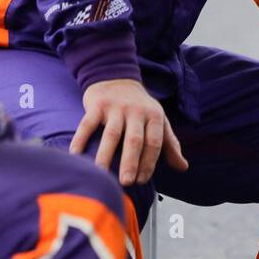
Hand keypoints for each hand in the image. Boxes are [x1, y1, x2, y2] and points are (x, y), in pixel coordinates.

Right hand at [70, 79, 188, 185]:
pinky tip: (76, 155)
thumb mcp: (158, 120)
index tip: (142, 181)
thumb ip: (170, 144)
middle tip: (126, 182)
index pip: (154, 142)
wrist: (115, 76)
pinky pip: (87, 124)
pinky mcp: (97, 105)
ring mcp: (115, 107)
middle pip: (134, 140)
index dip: (149, 162)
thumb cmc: (139, 107)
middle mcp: (135, 111)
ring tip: (101, 174)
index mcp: (153, 116)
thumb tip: (183, 168)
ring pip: (111, 135)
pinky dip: (81, 139)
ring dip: (106, 155)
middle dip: (130, 162)